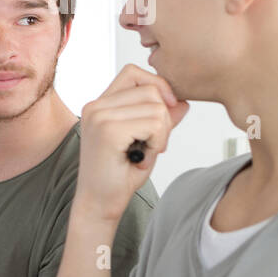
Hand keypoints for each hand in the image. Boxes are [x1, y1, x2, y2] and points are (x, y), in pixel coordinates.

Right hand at [76, 65, 189, 221]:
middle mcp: (96, 106)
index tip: (165, 111)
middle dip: (164, 116)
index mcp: (100, 104)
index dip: (157, 86)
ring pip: (157, 107)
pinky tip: (143, 156)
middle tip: (153, 142)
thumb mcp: (145, 140)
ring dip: (162, 132)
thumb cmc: (118, 175)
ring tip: (146, 150)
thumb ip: (160, 119)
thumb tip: (182, 101)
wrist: (100, 203)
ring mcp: (100, 117)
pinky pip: (155, 123)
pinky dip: (158, 141)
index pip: (134, 73)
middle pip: (151, 89)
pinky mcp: (108, 131)